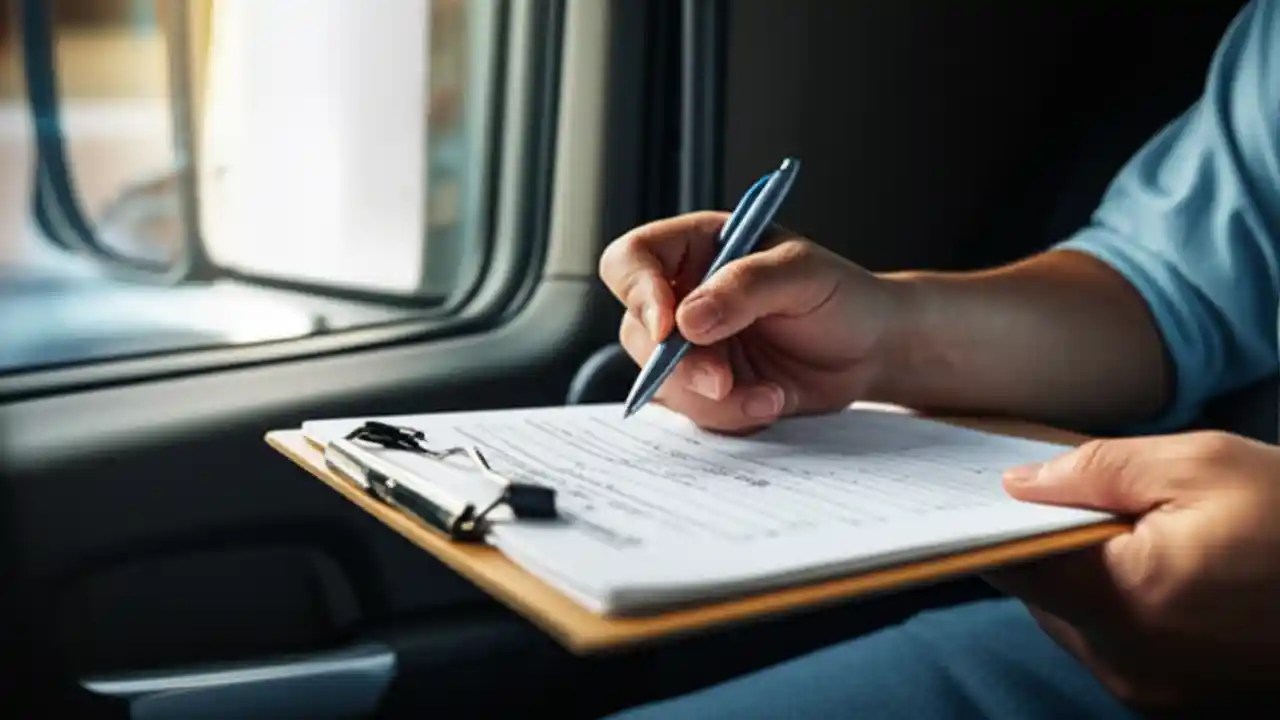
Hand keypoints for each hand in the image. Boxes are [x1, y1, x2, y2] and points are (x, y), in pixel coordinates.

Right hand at [598, 211, 905, 431]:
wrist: (873, 351)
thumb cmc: (843, 297)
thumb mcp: (803, 275)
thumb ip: (745, 287)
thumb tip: (687, 319)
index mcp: (697, 247)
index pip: (632, 261)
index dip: (638, 292)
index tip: (668, 327)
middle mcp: (685, 295)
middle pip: (639, 332)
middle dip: (681, 366)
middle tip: (724, 381)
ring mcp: (693, 347)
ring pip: (663, 382)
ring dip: (712, 399)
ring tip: (771, 394)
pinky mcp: (708, 388)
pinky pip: (695, 412)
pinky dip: (732, 416)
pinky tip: (773, 401)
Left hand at [985, 430, 1279, 711]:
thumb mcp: (1202, 464)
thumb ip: (1096, 470)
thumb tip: (1018, 484)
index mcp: (1125, 600)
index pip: (1011, 564)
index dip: (989, 523)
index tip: (984, 489)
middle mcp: (1126, 663)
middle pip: (1038, 597)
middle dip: (1046, 546)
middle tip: (1075, 498)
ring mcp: (1151, 693)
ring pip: (1072, 625)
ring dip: (1081, 580)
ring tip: (1126, 531)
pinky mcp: (1176, 704)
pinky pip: (1113, 649)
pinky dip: (1117, 609)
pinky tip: (1156, 570)